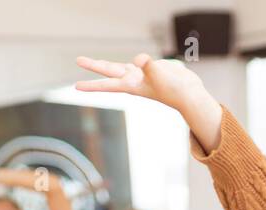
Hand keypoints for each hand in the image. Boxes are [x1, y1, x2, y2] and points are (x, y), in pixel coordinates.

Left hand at [75, 53, 207, 110]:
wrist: (189, 94)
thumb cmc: (174, 90)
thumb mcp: (159, 76)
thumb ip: (147, 65)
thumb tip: (138, 58)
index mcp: (132, 85)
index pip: (107, 84)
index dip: (91, 85)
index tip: (76, 86)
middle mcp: (134, 80)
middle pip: (109, 70)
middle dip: (94, 66)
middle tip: (78, 60)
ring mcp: (142, 74)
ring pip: (120, 67)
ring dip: (107, 65)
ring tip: (95, 62)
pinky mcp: (151, 69)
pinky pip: (139, 62)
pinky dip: (137, 60)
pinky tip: (137, 61)